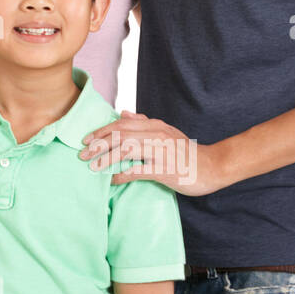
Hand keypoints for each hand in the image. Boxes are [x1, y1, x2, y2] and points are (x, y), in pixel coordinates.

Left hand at [81, 111, 223, 196]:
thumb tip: (124, 114)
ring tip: (92, 167)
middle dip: (98, 145)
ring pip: (126, 150)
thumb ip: (144, 123)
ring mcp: (161, 152)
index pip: (121, 125)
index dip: (101, 132)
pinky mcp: (165, 170)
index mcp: (154, 126)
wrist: (212, 166)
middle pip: (120, 135)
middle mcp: (156, 135)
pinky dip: (122, 175)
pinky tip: (111, 180)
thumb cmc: (186, 152)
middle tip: (82, 154)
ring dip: (106, 159)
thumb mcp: (166, 132)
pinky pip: (138, 171)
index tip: (85, 140)